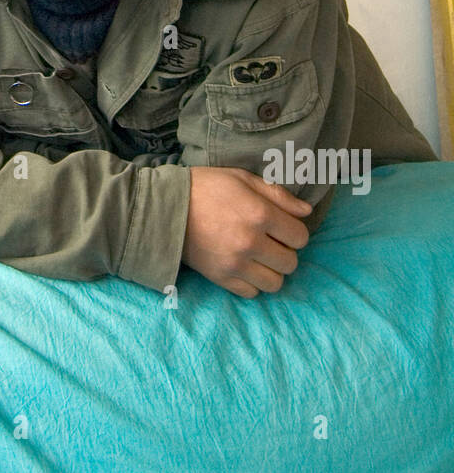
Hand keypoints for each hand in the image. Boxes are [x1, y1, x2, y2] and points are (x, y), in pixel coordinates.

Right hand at [181, 167, 312, 297]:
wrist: (166, 207)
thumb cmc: (206, 187)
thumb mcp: (243, 179)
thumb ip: (278, 195)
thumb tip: (306, 212)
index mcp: (260, 214)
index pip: (300, 237)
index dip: (295, 231)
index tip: (282, 227)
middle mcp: (251, 242)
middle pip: (290, 262)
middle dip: (285, 252)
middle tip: (270, 241)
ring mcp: (235, 264)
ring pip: (275, 283)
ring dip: (271, 270)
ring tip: (259, 257)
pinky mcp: (221, 278)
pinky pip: (252, 293)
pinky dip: (252, 282)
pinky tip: (244, 267)